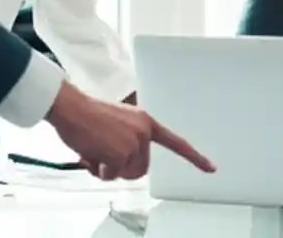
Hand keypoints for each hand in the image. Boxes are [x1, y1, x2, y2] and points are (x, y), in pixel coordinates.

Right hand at [46, 81, 215, 180]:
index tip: (211, 168)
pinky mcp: (120, 154)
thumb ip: (129, 138)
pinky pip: (110, 175)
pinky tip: (90, 152)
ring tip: (96, 150)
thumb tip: (124, 164)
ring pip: (125, 173)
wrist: (71, 108)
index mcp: (145, 122)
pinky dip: (98, 169)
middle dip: (121, 168)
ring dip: (108, 169)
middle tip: (103, 155)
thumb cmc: (88, 114)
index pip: (176, 142)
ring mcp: (134, 144)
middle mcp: (144, 133)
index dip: (195, 157)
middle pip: (141, 168)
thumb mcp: (118, 121)